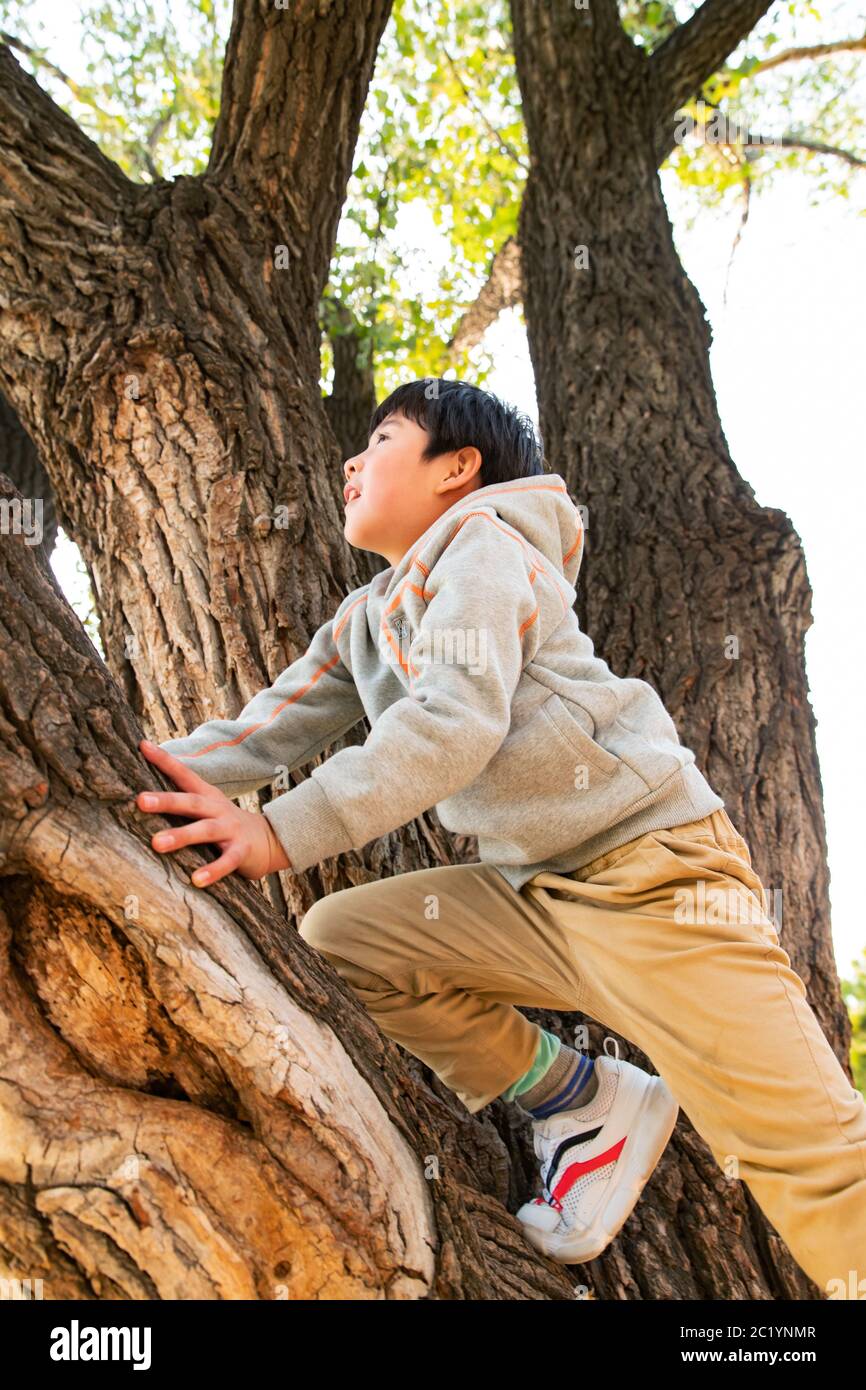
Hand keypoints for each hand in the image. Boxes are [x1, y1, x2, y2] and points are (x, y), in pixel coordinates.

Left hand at [136, 739, 291, 885]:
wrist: (269, 840)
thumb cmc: (226, 824)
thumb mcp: (208, 806)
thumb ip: (182, 801)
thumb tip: (142, 795)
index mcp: (207, 797)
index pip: (184, 774)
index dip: (165, 760)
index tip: (143, 746)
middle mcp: (217, 809)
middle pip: (190, 802)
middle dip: (166, 801)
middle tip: (141, 800)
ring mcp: (231, 830)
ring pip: (205, 831)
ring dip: (181, 836)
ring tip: (157, 844)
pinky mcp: (242, 851)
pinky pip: (226, 861)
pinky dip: (212, 870)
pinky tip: (196, 880)